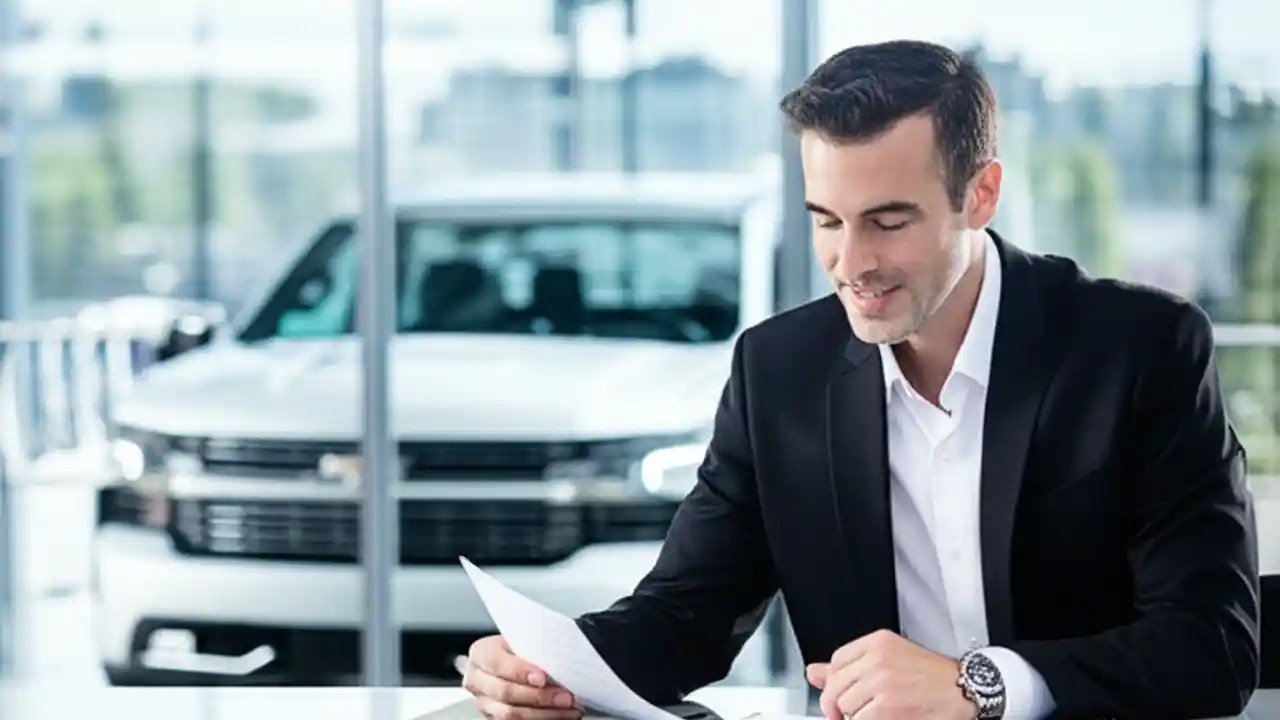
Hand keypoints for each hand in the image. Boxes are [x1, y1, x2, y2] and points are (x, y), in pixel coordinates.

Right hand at [462, 635, 582, 719]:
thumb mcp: (524, 640)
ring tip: (569, 707)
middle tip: (566, 696)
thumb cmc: (522, 648)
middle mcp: (477, 680)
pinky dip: (542, 719)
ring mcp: (483, 703)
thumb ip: (535, 648)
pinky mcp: (493, 719)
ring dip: (544, 713)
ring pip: (510, 715)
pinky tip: (561, 715)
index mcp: (481, 654)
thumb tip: (560, 661)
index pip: (497, 663)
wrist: (516, 661)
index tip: (543, 678)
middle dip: (539, 696)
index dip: (520, 671)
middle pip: (505, 693)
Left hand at [806, 630, 976, 719]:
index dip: (836, 683)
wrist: (965, 689)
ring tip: (876, 714)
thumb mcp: (891, 659)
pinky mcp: (888, 706)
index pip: (837, 661)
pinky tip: (882, 718)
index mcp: (878, 642)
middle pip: (836, 686)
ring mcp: (882, 681)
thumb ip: (850, 666)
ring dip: (856, 717)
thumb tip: (814, 672)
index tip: (841, 695)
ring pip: (845, 706)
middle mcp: (877, 658)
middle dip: (839, 706)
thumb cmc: (934, 676)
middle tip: (848, 715)